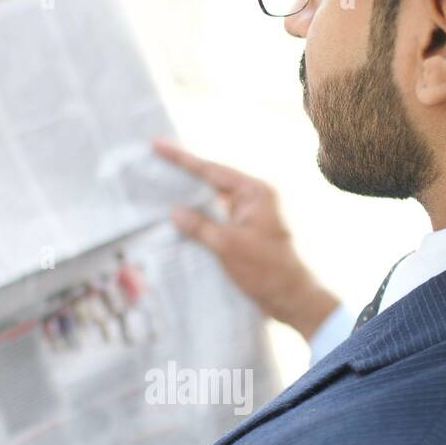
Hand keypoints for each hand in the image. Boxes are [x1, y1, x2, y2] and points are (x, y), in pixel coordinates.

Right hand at [152, 139, 340, 341]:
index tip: (157, 145)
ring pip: (211, 203)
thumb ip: (199, 226)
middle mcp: (253, 199)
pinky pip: (215, 222)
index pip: (212, 170)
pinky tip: (176, 222)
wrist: (293, 299)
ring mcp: (249, 217)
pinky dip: (197, 221)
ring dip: (188, 200)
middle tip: (152, 162)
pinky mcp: (244, 235)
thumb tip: (175, 212)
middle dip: (182, 176)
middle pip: (211, 182)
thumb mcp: (227, 245)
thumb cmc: (267, 270)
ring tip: (157, 190)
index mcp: (255, 192)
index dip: (182, 159)